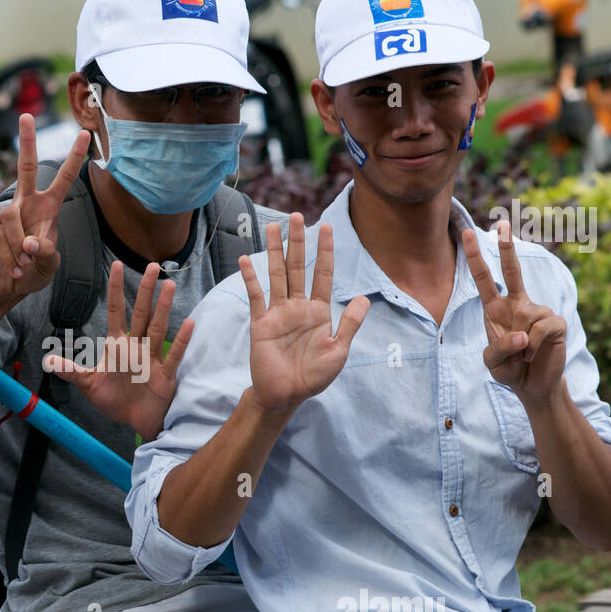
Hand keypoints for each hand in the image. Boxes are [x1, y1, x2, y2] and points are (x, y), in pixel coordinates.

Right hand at [0, 113, 90, 304]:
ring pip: (14, 218)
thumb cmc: (32, 271)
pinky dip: (11, 258)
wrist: (5, 287)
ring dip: (21, 248)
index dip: (75, 158)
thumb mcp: (48, 266)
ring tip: (24, 266)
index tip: (86, 134)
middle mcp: (26, 204)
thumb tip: (29, 243)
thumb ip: (46, 253)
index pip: (64, 179)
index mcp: (48, 208)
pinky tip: (13, 269)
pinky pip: (2, 237)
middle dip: (27, 142)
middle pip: (26, 168)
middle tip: (25, 116)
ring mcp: (5, 213)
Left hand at [43, 261, 192, 440]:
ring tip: (169, 285)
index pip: (116, 310)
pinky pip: (174, 355)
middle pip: (141, 313)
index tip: (117, 265)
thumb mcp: (89, 384)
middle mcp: (136, 346)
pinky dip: (180, 340)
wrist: (136, 422)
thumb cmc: (115, 400)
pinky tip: (188, 323)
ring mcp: (152, 358)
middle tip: (153, 266)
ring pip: (157, 328)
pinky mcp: (165, 374)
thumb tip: (48, 360)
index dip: (115, 289)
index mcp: (117, 345)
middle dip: (146, 290)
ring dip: (163, 308)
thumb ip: (71, 371)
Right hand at [241, 214, 369, 412]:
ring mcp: (278, 312)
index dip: (325, 251)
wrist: (286, 395)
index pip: (323, 274)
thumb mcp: (339, 350)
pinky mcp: (260, 322)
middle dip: (297, 242)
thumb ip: (350, 323)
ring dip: (275, 251)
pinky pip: (256, 295)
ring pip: (277, 274)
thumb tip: (364, 298)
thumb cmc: (314, 376)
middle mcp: (298, 306)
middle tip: (296, 216)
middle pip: (298, 267)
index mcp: (319, 311)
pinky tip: (246, 259)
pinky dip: (251, 277)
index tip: (326, 226)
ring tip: (273, 227)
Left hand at [463, 220, 566, 403]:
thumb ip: (499, 348)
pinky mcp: (555, 322)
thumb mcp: (492, 363)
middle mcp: (517, 304)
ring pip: (525, 318)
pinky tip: (534, 355)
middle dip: (507, 247)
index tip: (469, 232)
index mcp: (495, 309)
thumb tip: (523, 333)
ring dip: (520, 344)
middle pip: (512, 271)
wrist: (533, 385)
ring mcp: (538, 311)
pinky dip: (534, 346)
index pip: (484, 278)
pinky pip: (541, 329)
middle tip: (502, 222)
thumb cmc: (509, 369)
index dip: (477, 257)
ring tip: (523, 355)